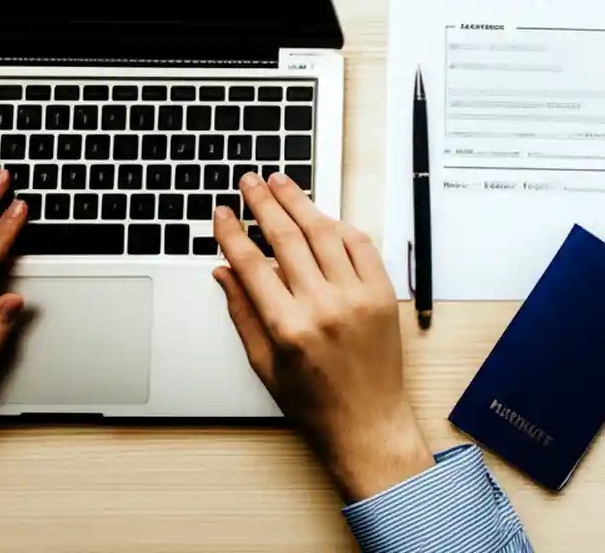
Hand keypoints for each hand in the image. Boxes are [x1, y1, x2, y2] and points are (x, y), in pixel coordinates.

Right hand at [213, 171, 433, 501]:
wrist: (368, 422)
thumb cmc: (315, 403)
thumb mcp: (265, 364)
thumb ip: (242, 314)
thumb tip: (224, 271)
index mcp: (288, 327)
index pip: (252, 264)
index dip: (232, 233)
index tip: (221, 213)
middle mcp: (324, 307)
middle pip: (287, 239)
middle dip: (264, 204)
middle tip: (249, 182)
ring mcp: (358, 297)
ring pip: (325, 234)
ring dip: (300, 204)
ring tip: (280, 183)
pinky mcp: (383, 295)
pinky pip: (361, 247)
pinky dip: (340, 227)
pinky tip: (322, 215)